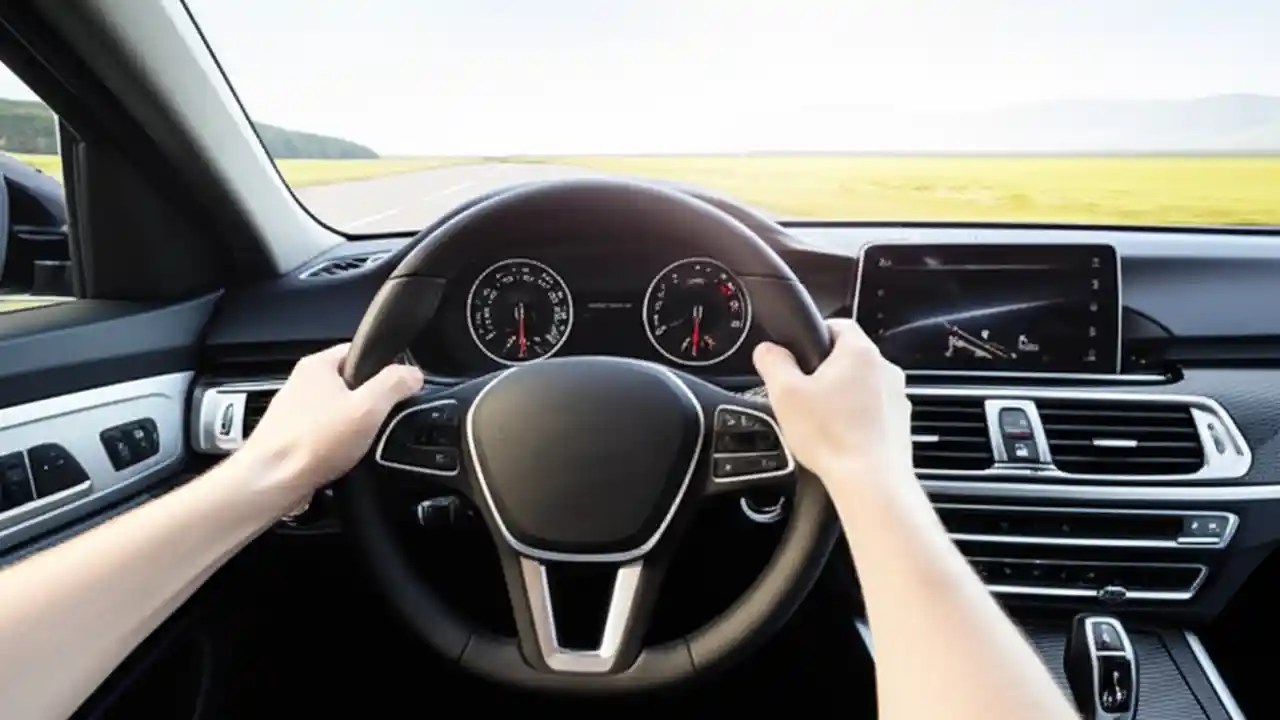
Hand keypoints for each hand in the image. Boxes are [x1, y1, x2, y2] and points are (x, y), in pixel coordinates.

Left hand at [237, 344, 422, 504]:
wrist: (271, 481)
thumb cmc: (316, 441)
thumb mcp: (368, 407)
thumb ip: (394, 384)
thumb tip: (413, 373)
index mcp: (317, 364)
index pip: (358, 351)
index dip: (382, 367)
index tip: (396, 389)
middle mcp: (300, 382)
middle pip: (348, 383)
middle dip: (367, 403)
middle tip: (379, 421)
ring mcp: (291, 410)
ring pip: (336, 411)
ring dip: (351, 426)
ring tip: (359, 444)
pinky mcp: (288, 436)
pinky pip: (322, 433)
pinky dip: (334, 444)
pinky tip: (339, 458)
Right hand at [752, 319, 913, 500]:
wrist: (871, 481)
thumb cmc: (832, 436)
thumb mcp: (785, 393)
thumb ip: (772, 362)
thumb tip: (767, 349)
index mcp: (859, 352)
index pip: (837, 324)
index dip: (814, 335)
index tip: (799, 354)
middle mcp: (885, 369)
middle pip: (848, 358)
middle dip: (825, 372)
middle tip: (802, 393)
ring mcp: (897, 397)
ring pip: (861, 386)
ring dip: (842, 397)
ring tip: (820, 422)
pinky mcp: (900, 423)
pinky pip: (873, 411)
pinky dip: (856, 420)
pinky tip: (839, 438)